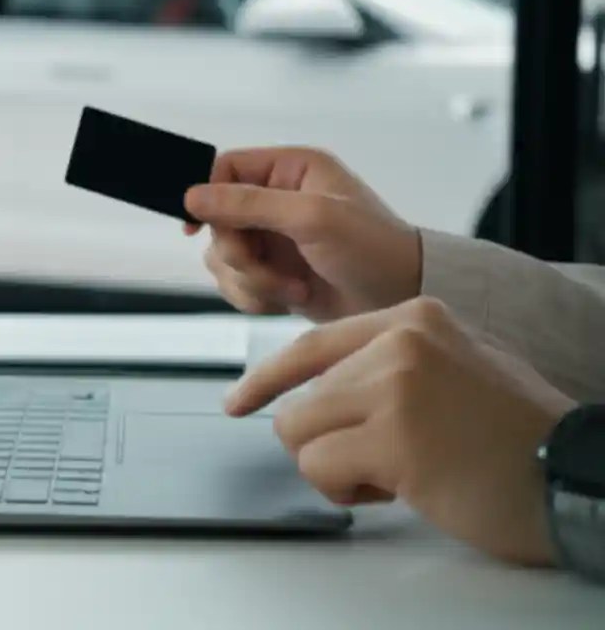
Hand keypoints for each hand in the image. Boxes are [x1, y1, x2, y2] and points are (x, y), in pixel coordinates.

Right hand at [183, 147, 421, 321]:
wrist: (402, 301)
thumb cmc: (371, 248)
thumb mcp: (312, 217)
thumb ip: (249, 204)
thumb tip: (190, 197)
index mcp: (289, 170)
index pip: (224, 170)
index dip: (205, 197)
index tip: (196, 228)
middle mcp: (276, 200)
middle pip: (217, 221)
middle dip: (238, 254)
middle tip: (264, 271)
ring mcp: (273, 239)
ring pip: (222, 258)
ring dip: (249, 280)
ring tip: (290, 289)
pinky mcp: (273, 273)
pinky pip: (236, 284)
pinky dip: (256, 298)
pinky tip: (289, 299)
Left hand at [226, 297, 575, 565]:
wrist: (574, 473)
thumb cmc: (518, 436)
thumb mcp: (456, 369)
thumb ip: (389, 367)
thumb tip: (320, 392)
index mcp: (415, 317)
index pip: (312, 344)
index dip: (268, 378)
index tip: (238, 401)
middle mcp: (401, 341)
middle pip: (301, 399)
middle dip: (326, 444)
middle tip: (383, 463)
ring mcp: (394, 385)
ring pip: (298, 433)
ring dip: (336, 468)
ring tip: (396, 473)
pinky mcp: (391, 436)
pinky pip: (317, 468)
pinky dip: (346, 491)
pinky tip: (400, 489)